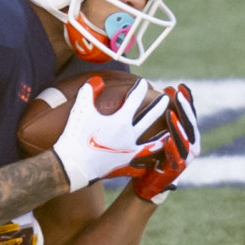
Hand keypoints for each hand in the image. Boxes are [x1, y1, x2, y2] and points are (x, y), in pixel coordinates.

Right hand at [52, 77, 169, 190]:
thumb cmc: (76, 135)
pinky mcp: (125, 165)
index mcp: (121, 120)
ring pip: (154, 143)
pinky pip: (142, 164)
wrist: (73, 164)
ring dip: (164, 136)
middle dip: (159, 106)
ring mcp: (130, 151)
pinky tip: (154, 162)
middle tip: (167, 98)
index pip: (135, 99)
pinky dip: (149, 163)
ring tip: (171, 132)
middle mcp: (130, 135)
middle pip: (150, 118)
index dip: (140, 89)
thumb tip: (98, 79)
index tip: (144, 83)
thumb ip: (89, 91)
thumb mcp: (81, 110)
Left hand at [133, 84, 199, 202]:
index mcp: (187, 134)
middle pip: (189, 122)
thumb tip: (147, 92)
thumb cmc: (150, 154)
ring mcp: (186, 157)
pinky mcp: (177, 169)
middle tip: (175, 92)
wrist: (147, 182)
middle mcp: (191, 144)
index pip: (188, 113)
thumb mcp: (153, 133)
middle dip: (183, 106)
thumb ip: (155, 117)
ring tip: (170, 112)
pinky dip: (173, 147)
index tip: (178, 86)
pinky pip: (176, 156)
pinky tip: (168, 139)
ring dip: (178, 124)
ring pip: (184, 138)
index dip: (186, 100)